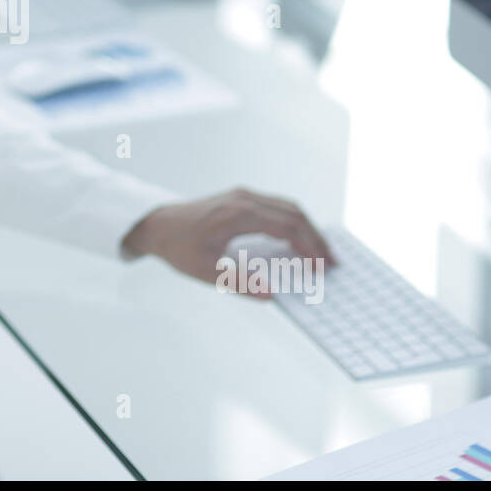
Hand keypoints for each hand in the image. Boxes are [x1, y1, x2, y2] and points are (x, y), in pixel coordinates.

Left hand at [123, 188, 336, 299]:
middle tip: (333, 263)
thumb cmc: (177, 247)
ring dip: (308, 228)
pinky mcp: (241, 197)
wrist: (156, 224)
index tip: (323, 267)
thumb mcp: (204, 271)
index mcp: (238, 214)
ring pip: (288, 207)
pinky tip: (300, 239)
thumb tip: (271, 294)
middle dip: (316, 238)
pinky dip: (294, 222)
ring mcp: (243, 195)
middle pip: (294, 213)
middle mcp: (245, 198)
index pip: (287, 226)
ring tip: (322, 254)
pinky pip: (277, 206)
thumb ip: (238, 283)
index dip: (309, 246)